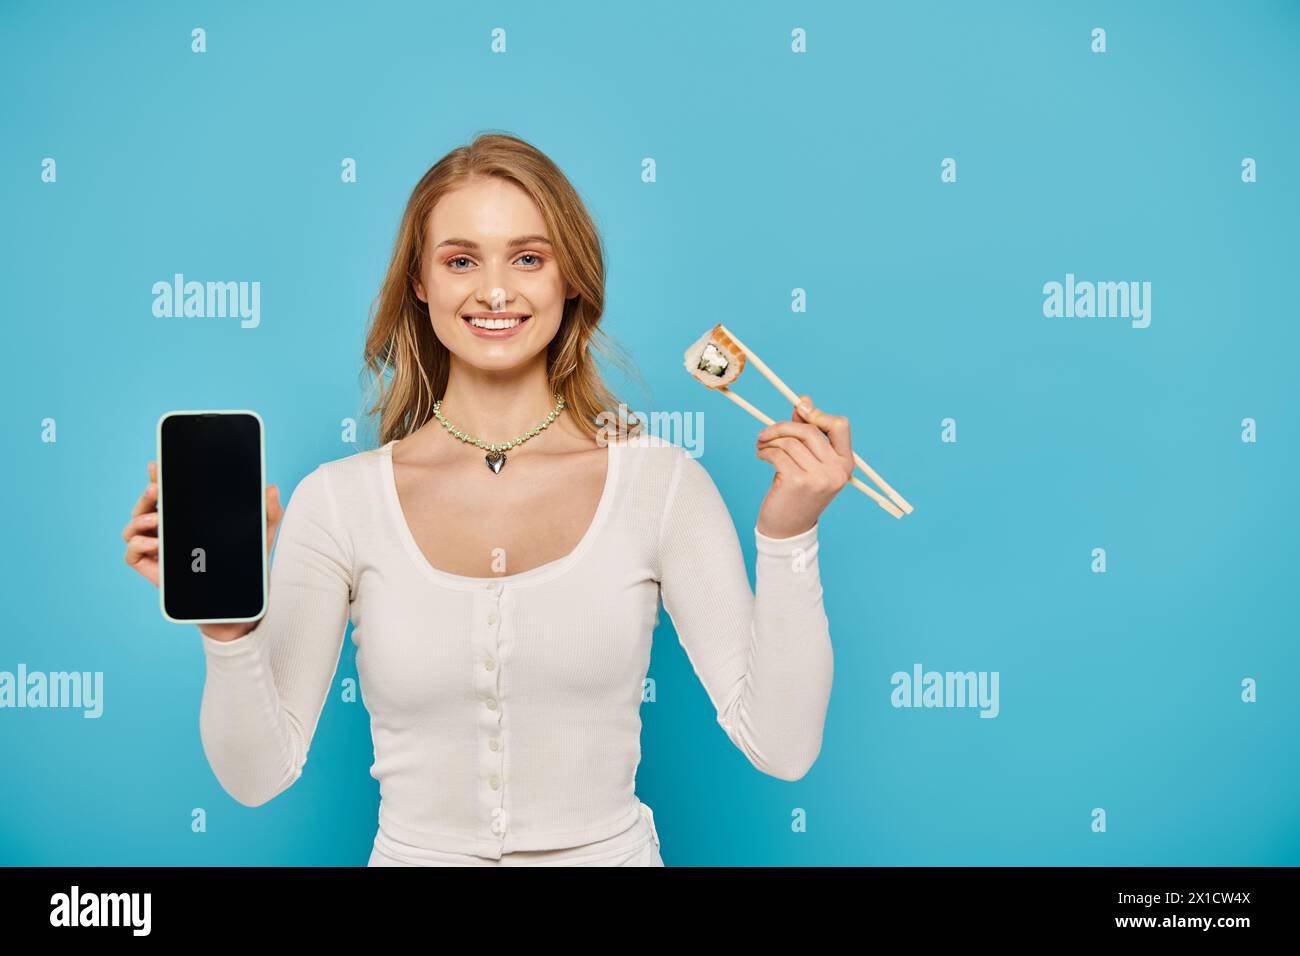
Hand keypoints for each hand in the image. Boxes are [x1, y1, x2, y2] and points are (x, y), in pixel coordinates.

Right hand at [123, 459, 283, 641]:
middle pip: (145, 506)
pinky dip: (137, 545)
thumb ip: (269, 511)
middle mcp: (169, 531)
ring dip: (138, 519)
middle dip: (146, 494)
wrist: (242, 605)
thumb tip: (271, 488)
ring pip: (133, 527)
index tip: (157, 466)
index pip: (169, 493)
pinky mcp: (154, 571)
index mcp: (188, 518)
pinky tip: (156, 544)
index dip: (158, 478)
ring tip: (157, 519)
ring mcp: (159, 551)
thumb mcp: (261, 535)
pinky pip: (132, 554)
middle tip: (157, 488)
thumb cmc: (248, 566)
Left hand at [754, 395, 853, 537]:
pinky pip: (778, 454)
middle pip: (809, 430)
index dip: (818, 414)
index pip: (840, 425)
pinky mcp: (797, 482)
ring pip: (790, 442)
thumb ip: (807, 432)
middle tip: (765, 433)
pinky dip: (765, 451)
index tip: (799, 411)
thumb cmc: (797, 492)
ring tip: (761, 446)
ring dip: (770, 440)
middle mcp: (836, 471)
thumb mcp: (808, 462)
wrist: (788, 530)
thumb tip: (804, 400)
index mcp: (846, 463)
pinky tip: (761, 456)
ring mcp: (819, 477)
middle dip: (782, 427)